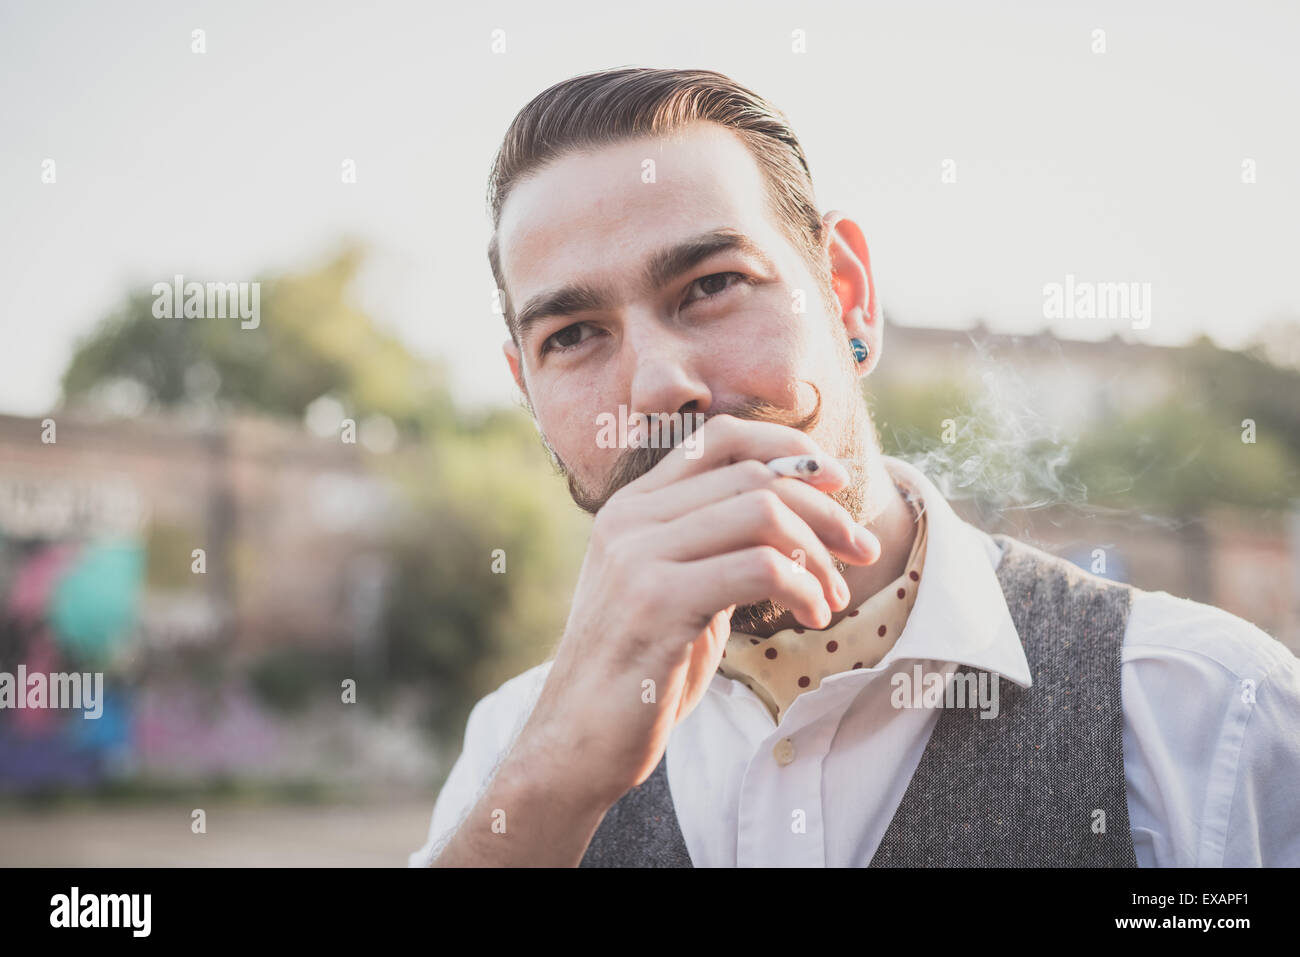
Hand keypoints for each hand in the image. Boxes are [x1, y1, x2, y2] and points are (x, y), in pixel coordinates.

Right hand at [515, 414, 881, 808]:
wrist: (576, 740)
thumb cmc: (639, 671)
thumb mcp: (674, 589)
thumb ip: (712, 547)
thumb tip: (794, 517)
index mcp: (632, 507)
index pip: (719, 439)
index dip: (788, 449)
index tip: (836, 483)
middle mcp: (629, 519)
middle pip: (752, 476)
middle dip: (824, 510)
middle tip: (858, 551)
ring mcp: (638, 557)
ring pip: (761, 512)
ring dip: (818, 553)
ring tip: (831, 597)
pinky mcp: (656, 602)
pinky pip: (758, 567)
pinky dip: (803, 587)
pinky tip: (812, 615)